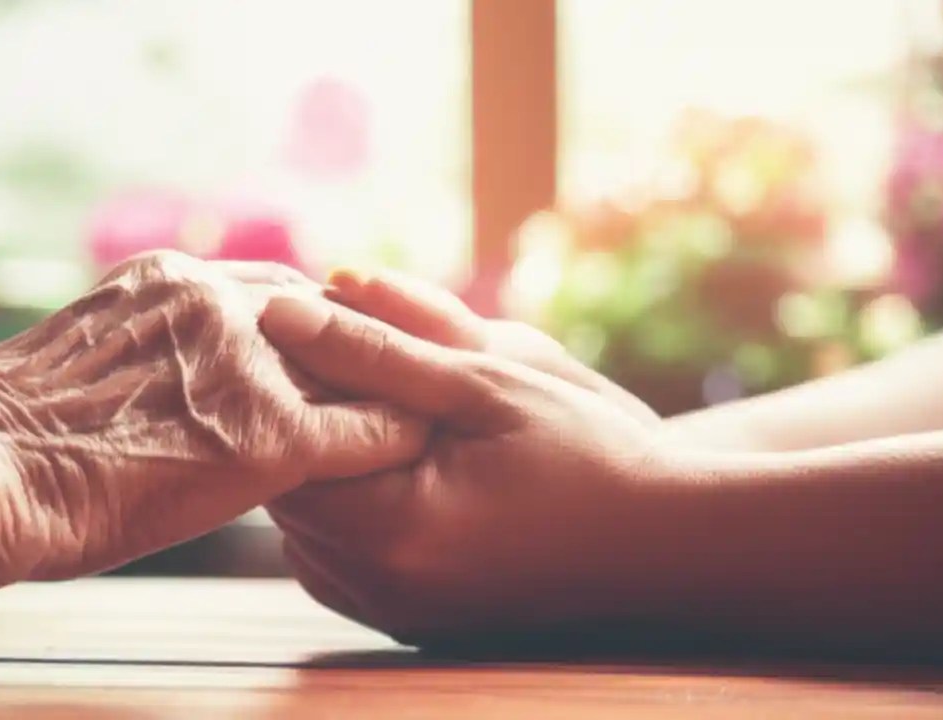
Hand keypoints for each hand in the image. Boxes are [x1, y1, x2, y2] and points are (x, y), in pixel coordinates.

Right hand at [0, 252, 427, 595]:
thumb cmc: (4, 439)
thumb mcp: (83, 358)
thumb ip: (145, 351)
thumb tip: (169, 385)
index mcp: (171, 278)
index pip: (277, 290)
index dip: (313, 325)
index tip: (335, 348)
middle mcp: (217, 300)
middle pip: (324, 319)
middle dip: (357, 349)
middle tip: (397, 375)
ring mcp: (248, 365)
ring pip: (353, 369)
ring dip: (384, 390)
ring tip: (421, 409)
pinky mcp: (270, 436)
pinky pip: (366, 433)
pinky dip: (394, 440)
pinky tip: (412, 450)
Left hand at [261, 292, 680, 643]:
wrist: (662, 540)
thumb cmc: (586, 452)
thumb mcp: (483, 383)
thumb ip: (375, 349)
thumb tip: (280, 312)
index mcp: (391, 529)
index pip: (285, 451)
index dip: (297, 391)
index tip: (333, 350)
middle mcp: (379, 587)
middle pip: (290, 494)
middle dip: (313, 431)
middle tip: (362, 381)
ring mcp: (393, 613)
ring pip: (310, 530)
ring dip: (332, 474)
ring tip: (391, 428)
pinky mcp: (409, 623)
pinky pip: (341, 563)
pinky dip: (354, 515)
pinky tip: (400, 477)